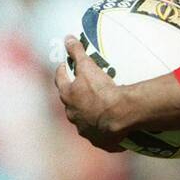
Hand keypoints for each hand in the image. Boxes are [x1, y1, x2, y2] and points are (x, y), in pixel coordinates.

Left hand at [54, 36, 128, 152]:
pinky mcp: (98, 140)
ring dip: (86, 115)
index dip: (62, 71)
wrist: (119, 116)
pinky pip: (98, 136)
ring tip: (96, 110)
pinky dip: (101, 132)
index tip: (64, 66)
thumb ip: (77, 52)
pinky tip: (108, 129)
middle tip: (82, 89)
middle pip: (70, 103)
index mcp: (68, 96)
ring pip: (82, 120)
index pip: (60, 80)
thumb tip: (67, 38)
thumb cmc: (102, 90)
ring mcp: (85, 129)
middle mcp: (72, 115)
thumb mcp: (88, 67)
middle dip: (74, 96)